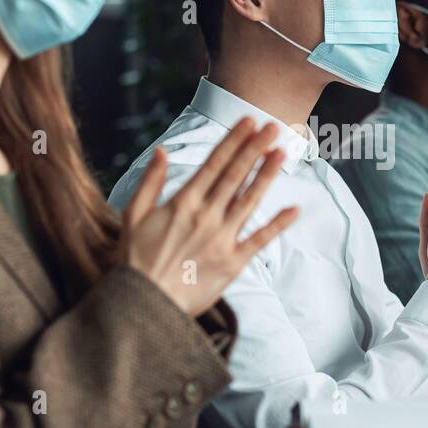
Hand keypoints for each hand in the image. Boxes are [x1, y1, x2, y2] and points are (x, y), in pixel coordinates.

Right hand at [120, 118, 298, 315]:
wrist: (144, 305)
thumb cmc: (135, 261)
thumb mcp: (133, 216)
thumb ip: (150, 182)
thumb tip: (162, 150)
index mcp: (183, 203)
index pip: (214, 164)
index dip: (233, 141)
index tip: (248, 121)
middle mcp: (206, 217)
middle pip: (235, 176)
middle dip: (255, 148)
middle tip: (273, 127)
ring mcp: (222, 239)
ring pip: (250, 201)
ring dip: (267, 175)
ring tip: (282, 152)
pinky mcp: (233, 263)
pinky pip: (260, 240)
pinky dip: (278, 225)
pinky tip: (294, 209)